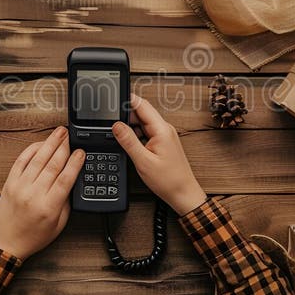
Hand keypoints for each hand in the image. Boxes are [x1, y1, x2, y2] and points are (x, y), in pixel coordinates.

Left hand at [0, 127, 84, 259]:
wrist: (7, 242)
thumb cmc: (34, 236)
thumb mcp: (59, 224)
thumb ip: (66, 201)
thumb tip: (72, 178)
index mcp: (48, 207)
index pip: (65, 179)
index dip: (75, 163)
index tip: (81, 152)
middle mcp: (33, 194)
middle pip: (52, 165)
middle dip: (64, 147)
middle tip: (71, 135)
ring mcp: (20, 187)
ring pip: (38, 159)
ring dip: (50, 143)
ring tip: (59, 133)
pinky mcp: (10, 182)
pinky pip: (21, 161)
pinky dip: (32, 149)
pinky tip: (41, 143)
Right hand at [112, 94, 206, 215]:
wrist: (183, 194)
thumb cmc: (168, 180)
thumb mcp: (143, 161)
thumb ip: (128, 141)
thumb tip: (116, 125)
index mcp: (162, 129)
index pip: (142, 105)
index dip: (127, 100)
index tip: (113, 101)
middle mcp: (164, 129)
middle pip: (141, 112)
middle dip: (125, 115)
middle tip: (111, 123)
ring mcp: (164, 135)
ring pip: (143, 123)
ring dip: (131, 126)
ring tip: (120, 137)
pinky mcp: (162, 143)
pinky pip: (146, 132)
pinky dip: (136, 135)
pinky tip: (130, 144)